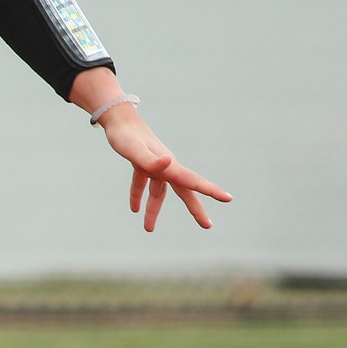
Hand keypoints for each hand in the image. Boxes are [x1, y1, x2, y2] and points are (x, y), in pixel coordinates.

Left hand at [96, 105, 232, 230]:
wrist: (117, 118)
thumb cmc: (126, 135)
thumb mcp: (135, 150)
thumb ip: (152, 160)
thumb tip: (169, 161)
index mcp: (169, 165)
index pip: (192, 181)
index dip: (210, 191)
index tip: (228, 198)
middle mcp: (166, 166)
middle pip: (184, 191)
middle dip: (195, 209)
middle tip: (207, 225)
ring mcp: (155, 165)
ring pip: (159, 193)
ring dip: (153, 210)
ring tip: (148, 229)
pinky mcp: (142, 163)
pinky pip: (142, 183)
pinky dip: (138, 196)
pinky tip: (133, 209)